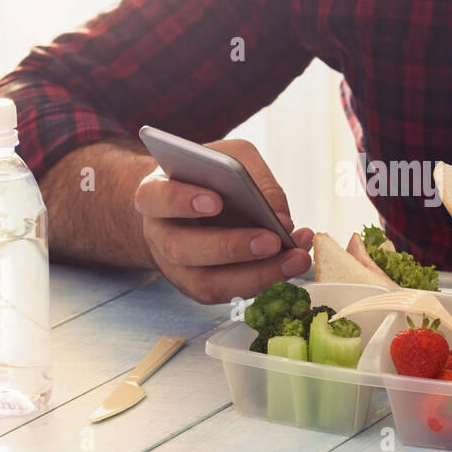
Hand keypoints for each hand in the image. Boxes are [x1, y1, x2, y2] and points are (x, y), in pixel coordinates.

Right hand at [134, 139, 311, 303]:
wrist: (190, 207)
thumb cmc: (208, 177)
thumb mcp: (228, 157)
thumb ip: (251, 174)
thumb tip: (280, 217)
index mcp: (155, 195)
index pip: (156, 198)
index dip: (181, 200)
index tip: (216, 200)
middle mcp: (160, 236)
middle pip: (182, 248)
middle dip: (230, 246)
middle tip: (272, 239)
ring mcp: (177, 269)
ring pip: (207, 283)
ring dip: (257, 275)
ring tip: (296, 257)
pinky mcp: (201, 287)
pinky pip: (231, 294)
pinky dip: (266, 280)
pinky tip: (294, 262)